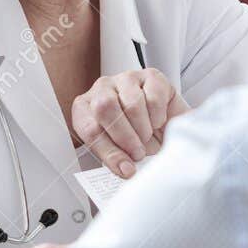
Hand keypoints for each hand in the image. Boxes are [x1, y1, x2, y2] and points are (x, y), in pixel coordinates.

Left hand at [71, 68, 188, 177]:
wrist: (161, 127)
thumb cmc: (134, 138)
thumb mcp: (119, 152)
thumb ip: (117, 160)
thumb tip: (125, 170)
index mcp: (85, 108)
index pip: (90, 129)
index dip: (109, 152)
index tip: (125, 168)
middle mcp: (102, 89)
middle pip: (105, 107)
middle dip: (125, 137)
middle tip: (138, 153)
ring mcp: (126, 79)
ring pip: (132, 104)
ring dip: (144, 129)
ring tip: (148, 138)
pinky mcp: (151, 77)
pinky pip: (154, 97)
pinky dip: (158, 117)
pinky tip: (157, 122)